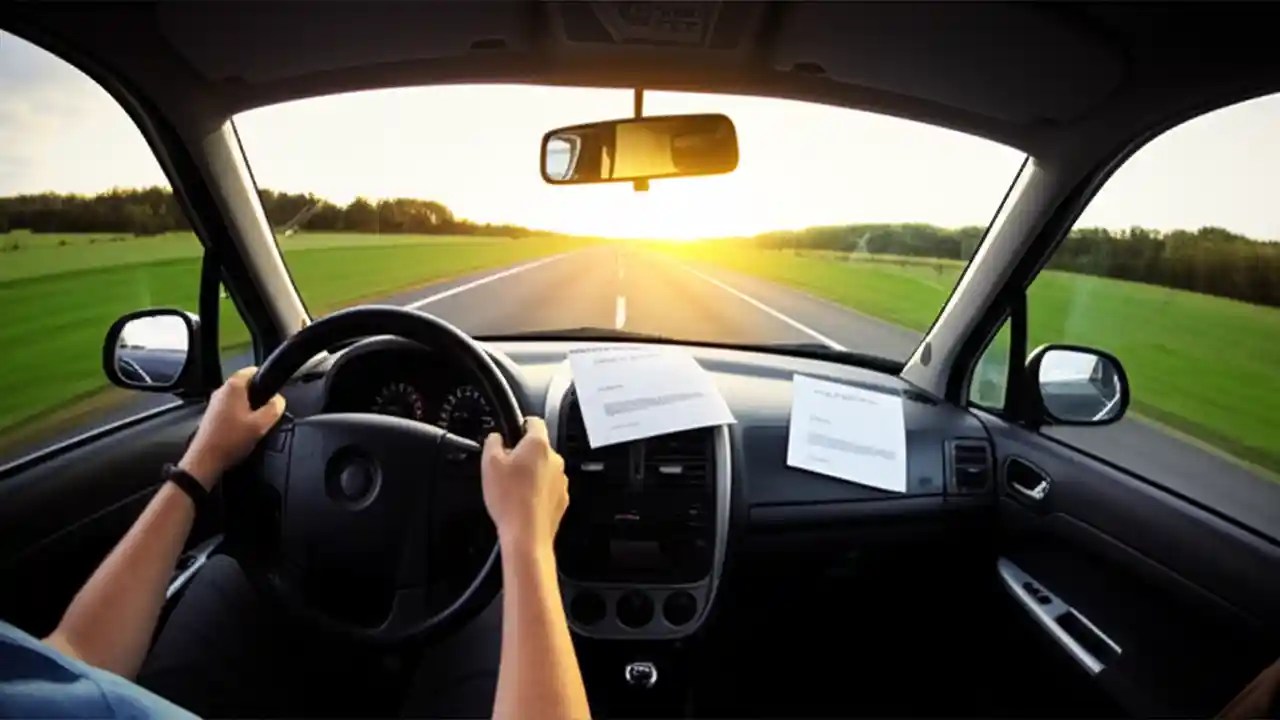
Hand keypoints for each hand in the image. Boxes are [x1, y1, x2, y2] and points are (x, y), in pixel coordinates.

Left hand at [179, 366, 286, 488]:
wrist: (205, 460)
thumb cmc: (230, 440)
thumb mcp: (261, 424)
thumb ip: (275, 408)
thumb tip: (279, 400)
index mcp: (233, 387)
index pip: (253, 370)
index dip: (266, 380)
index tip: (273, 394)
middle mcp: (221, 391)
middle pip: (247, 386)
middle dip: (259, 397)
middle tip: (266, 414)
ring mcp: (214, 403)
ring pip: (239, 399)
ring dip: (249, 409)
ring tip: (254, 426)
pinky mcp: (212, 416)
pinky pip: (231, 410)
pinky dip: (239, 417)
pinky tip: (242, 432)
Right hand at [481, 417, 568, 552]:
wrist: (526, 535)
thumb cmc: (510, 500)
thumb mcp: (489, 463)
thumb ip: (493, 442)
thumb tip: (497, 438)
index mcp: (538, 445)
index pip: (534, 421)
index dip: (521, 424)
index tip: (514, 431)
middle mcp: (555, 459)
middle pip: (538, 448)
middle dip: (523, 454)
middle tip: (505, 468)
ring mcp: (560, 480)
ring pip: (544, 469)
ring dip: (531, 474)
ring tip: (513, 489)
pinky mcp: (562, 498)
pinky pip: (548, 488)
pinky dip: (538, 492)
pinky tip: (523, 502)